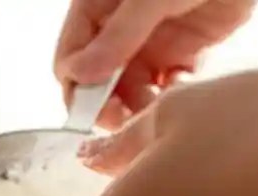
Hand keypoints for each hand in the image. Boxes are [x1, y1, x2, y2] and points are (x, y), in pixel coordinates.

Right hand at [54, 0, 255, 128]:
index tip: (92, 113)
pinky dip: (172, 95)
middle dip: (109, 104)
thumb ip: (118, 34)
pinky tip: (182, 92)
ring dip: (140, 105)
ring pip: (133, 87)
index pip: (71, 58)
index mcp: (96, 6)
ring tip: (157, 112)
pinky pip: (169, 83)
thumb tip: (79, 74)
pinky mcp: (185, 47)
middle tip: (125, 123)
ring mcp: (151, 38)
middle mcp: (119, 26)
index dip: (78, 89)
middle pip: (100, 80)